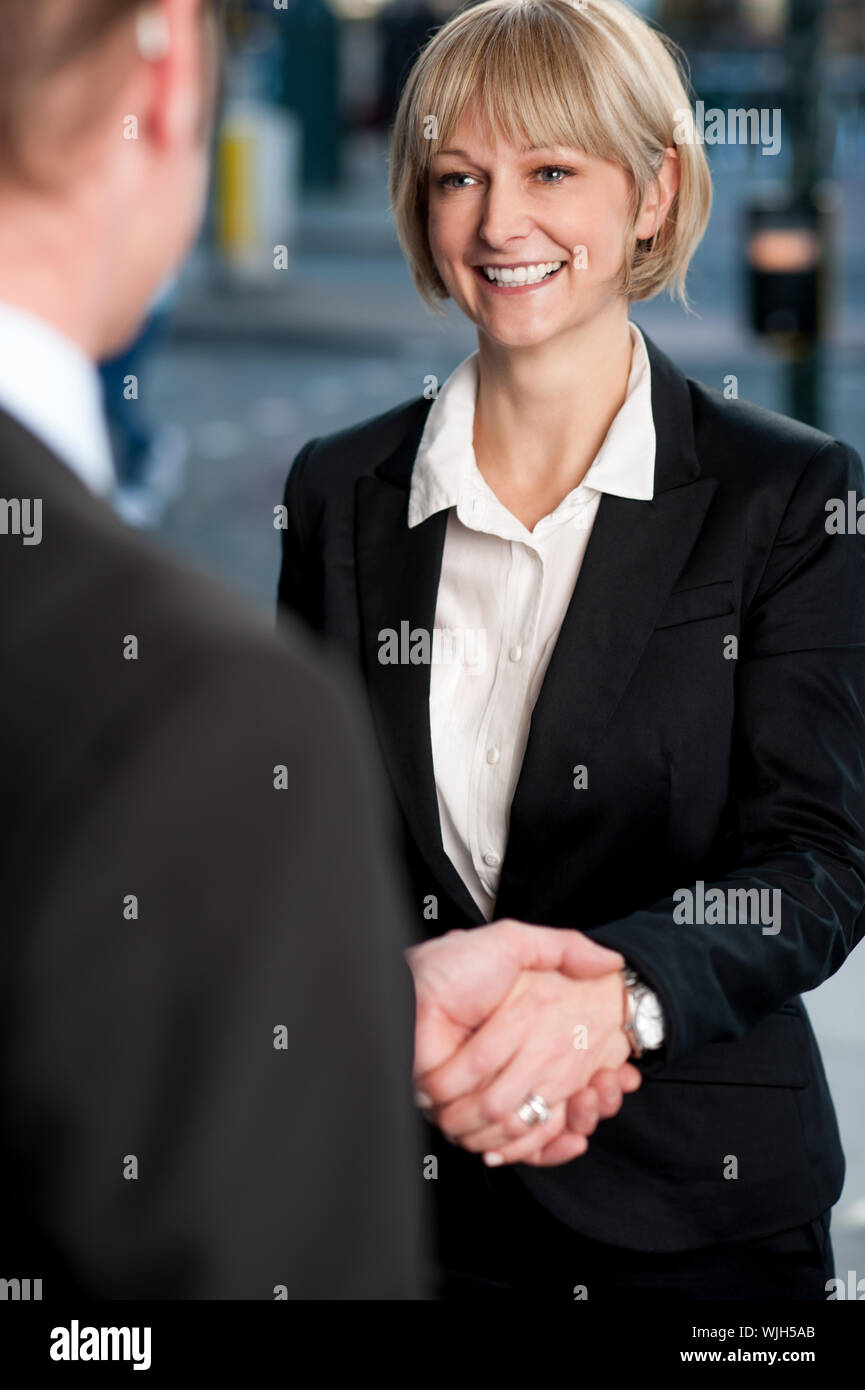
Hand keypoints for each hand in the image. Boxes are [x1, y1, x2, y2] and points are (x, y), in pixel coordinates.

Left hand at [416, 967, 631, 1164]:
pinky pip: (515, 1142)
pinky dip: (546, 1146)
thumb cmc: (454, 966)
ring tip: (596, 1102)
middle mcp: (503, 1064)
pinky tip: (574, 1133)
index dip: (598, 1070)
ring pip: (543, 1122)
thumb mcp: (515, 943)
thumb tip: (610, 961)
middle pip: (561, 1098)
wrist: (411, 992)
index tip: (620, 1070)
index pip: (567, 1064)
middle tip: (610, 1088)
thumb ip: (563, 948)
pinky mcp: (472, 1115)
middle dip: (592, 1099)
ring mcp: (488, 1091)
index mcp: (517, 1032)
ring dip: (575, 1120)